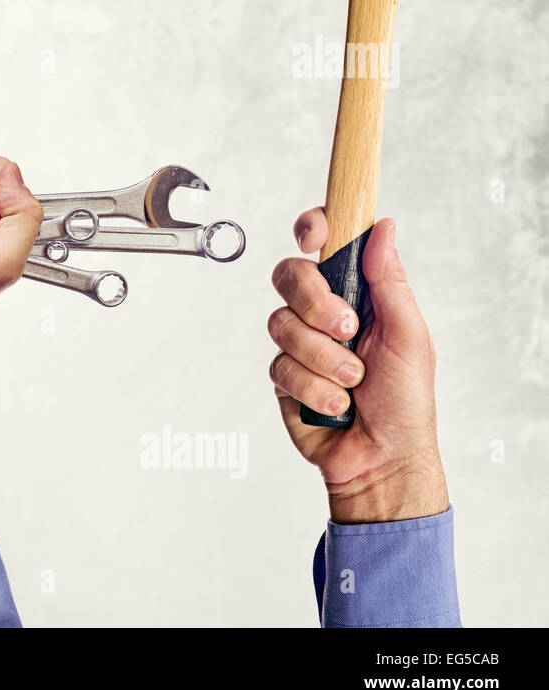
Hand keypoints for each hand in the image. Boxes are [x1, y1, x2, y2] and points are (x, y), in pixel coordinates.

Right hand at [268, 211, 447, 523]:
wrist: (383, 461)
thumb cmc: (406, 404)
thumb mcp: (410, 336)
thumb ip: (390, 282)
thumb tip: (383, 228)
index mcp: (359, 295)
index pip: (326, 244)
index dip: (313, 228)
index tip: (313, 236)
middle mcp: (325, 314)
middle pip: (289, 275)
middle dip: (316, 303)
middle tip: (348, 329)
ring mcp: (301, 344)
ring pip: (281, 323)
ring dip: (323, 358)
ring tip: (352, 382)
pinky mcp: (283, 376)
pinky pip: (280, 366)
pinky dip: (314, 388)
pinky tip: (336, 404)